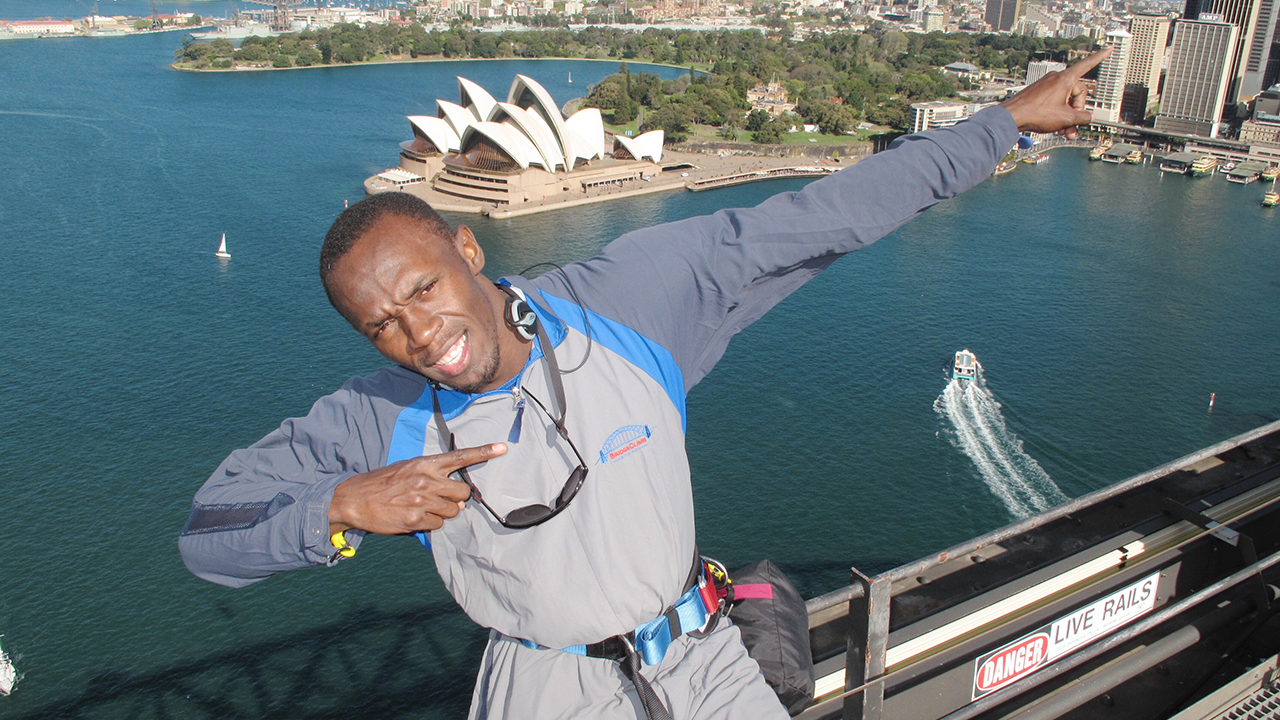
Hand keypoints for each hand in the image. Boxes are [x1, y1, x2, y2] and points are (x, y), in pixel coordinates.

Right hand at [328, 443, 506, 534]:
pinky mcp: (416, 520)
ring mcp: (422, 501)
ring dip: (443, 512)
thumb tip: (458, 500)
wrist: (354, 499)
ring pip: (453, 511)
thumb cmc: (382, 483)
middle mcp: (426, 480)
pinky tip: (414, 517)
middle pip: (463, 493)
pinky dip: (430, 523)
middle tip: (441, 498)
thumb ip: (433, 478)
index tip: (503, 448)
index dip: (484, 452)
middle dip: (457, 498)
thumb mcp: (407, 469)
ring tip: (422, 507)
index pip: (460, 457)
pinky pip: (438, 524)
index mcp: (425, 464)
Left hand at [1000, 46, 1112, 139]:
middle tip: (1072, 129)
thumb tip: (1089, 117)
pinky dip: (1057, 114)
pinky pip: (1054, 102)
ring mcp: (1046, 85)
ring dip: (1067, 117)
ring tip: (1064, 133)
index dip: (1100, 57)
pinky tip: (1055, 128)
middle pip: (1077, 94)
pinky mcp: (1038, 93)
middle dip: (1077, 113)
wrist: (1011, 117)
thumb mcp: (1065, 118)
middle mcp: (1056, 78)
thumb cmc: (1036, 114)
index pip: (1087, 65)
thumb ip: (1082, 117)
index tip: (1110, 48)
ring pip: (1065, 101)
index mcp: (1065, 79)